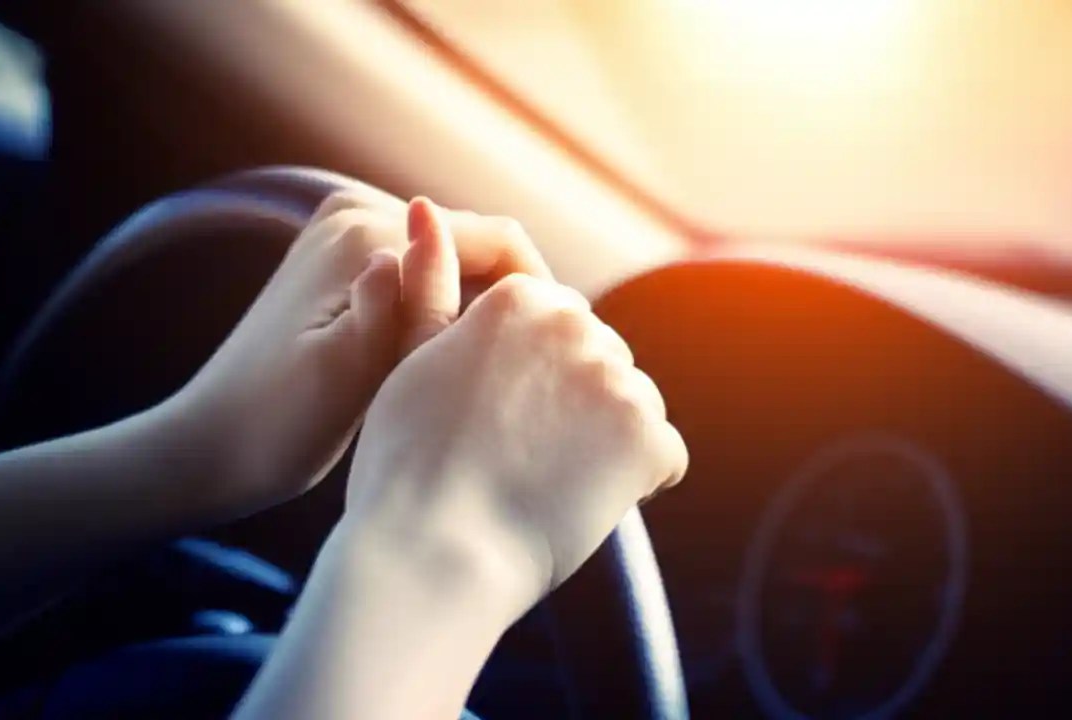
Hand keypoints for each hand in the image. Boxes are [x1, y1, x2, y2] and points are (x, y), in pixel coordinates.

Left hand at [171, 188, 551, 514]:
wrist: (207, 448)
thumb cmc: (275, 427)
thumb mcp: (341, 376)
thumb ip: (390, 311)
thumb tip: (413, 245)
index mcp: (362, 235)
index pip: (495, 237)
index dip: (544, 291)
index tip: (569, 353)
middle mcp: (355, 215)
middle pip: (479, 245)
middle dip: (518, 301)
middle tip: (549, 373)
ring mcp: (348, 237)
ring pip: (457, 263)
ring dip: (488, 310)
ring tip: (513, 375)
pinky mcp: (346, 266)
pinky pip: (425, 277)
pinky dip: (452, 313)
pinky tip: (462, 367)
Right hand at [342, 204, 688, 619]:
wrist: (433, 553)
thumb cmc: (408, 462)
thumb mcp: (410, 359)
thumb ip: (429, 285)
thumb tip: (426, 208)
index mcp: (520, 298)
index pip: (560, 328)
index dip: (534, 381)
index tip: (503, 423)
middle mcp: (576, 324)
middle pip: (602, 363)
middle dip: (578, 405)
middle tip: (522, 460)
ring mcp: (617, 379)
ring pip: (634, 407)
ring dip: (608, 441)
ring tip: (549, 483)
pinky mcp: (648, 436)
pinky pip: (663, 458)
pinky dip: (637, 483)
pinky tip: (583, 503)